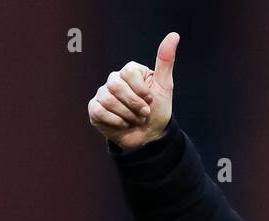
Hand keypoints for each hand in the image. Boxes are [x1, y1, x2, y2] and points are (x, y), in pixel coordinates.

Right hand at [87, 31, 178, 148]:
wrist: (151, 137)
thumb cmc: (158, 110)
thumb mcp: (164, 86)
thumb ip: (165, 61)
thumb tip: (174, 35)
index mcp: (129, 72)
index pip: (128, 72)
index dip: (141, 90)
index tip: (150, 99)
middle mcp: (114, 80)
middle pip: (116, 86)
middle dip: (135, 105)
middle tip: (144, 113)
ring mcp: (102, 94)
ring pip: (108, 100)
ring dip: (128, 115)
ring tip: (135, 120)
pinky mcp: (95, 109)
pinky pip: (99, 111)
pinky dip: (116, 122)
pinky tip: (123, 124)